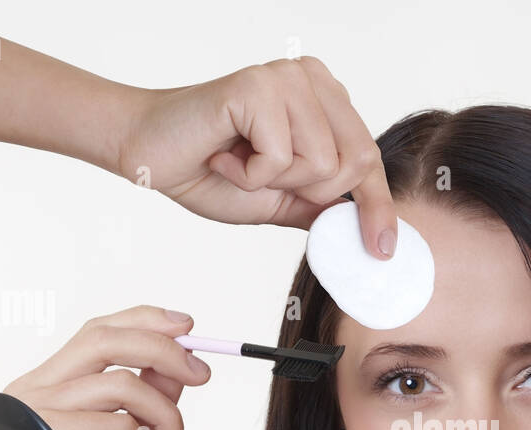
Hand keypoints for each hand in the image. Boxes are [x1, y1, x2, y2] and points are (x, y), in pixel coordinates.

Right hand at [2, 305, 209, 429]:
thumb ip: (150, 396)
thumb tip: (177, 359)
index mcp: (48, 384)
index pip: (96, 332)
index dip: (145, 321)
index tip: (190, 329)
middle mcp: (31, 390)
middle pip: (104, 339)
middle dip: (165, 351)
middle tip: (202, 375)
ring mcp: (34, 411)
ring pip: (123, 382)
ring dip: (166, 416)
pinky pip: (120, 422)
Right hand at [117, 56, 396, 258]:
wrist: (148, 153)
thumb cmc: (210, 170)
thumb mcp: (281, 198)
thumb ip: (323, 204)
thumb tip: (366, 231)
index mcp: (325, 98)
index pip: (369, 158)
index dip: (378, 208)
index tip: (383, 251)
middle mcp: (313, 78)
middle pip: (356, 161)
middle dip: (310, 191)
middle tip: (261, 178)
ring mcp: (288, 77)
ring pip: (324, 163)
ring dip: (275, 181)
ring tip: (239, 162)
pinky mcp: (260, 86)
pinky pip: (282, 158)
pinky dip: (249, 174)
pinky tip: (223, 155)